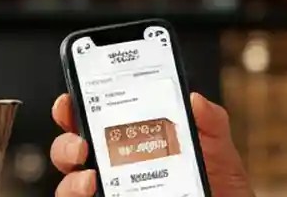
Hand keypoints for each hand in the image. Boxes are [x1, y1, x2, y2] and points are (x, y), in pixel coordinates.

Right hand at [50, 92, 254, 196]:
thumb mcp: (217, 144)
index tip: (69, 101)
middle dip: (67, 145)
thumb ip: (209, 119)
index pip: (94, 117)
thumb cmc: (219, 179)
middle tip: (81, 145)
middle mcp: (116, 165)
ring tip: (90, 180)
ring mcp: (114, 190)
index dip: (73, 106)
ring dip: (71, 182)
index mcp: (134, 137)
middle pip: (72, 151)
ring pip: (71, 186)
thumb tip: (194, 99)